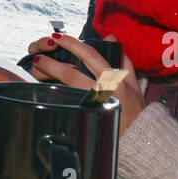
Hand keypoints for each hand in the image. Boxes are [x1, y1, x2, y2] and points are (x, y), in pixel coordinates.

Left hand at [27, 33, 145, 137]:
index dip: (73, 43)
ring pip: (65, 90)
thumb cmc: (137, 113)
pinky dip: (55, 97)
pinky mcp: (87, 119)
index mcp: (114, 79)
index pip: (90, 55)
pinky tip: (44, 93)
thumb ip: (123, 61)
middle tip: (38, 56)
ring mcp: (93, 106)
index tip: (59, 37)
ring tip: (37, 73)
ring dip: (49, 80)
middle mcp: (103, 91)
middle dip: (52, 63)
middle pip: (72, 73)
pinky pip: (67, 105)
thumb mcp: (134, 85)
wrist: (140, 141)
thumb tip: (111, 39)